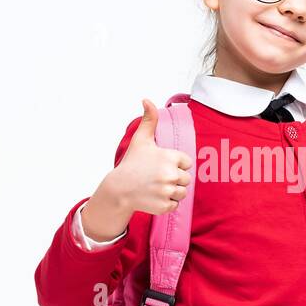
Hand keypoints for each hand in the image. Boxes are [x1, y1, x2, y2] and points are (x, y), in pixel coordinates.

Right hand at [103, 98, 193, 215]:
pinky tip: (154, 196)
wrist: (118, 188)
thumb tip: (147, 100)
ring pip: (182, 193)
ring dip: (172, 191)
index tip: (161, 165)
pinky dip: (166, 203)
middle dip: (174, 179)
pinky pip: (175, 205)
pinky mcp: (164, 206)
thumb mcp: (141, 140)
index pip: (187, 163)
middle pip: (186, 179)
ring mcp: (167, 191)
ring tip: (156, 187)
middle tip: (157, 177)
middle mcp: (171, 174)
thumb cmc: (132, 163)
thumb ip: (149, 120)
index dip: (175, 164)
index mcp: (170, 157)